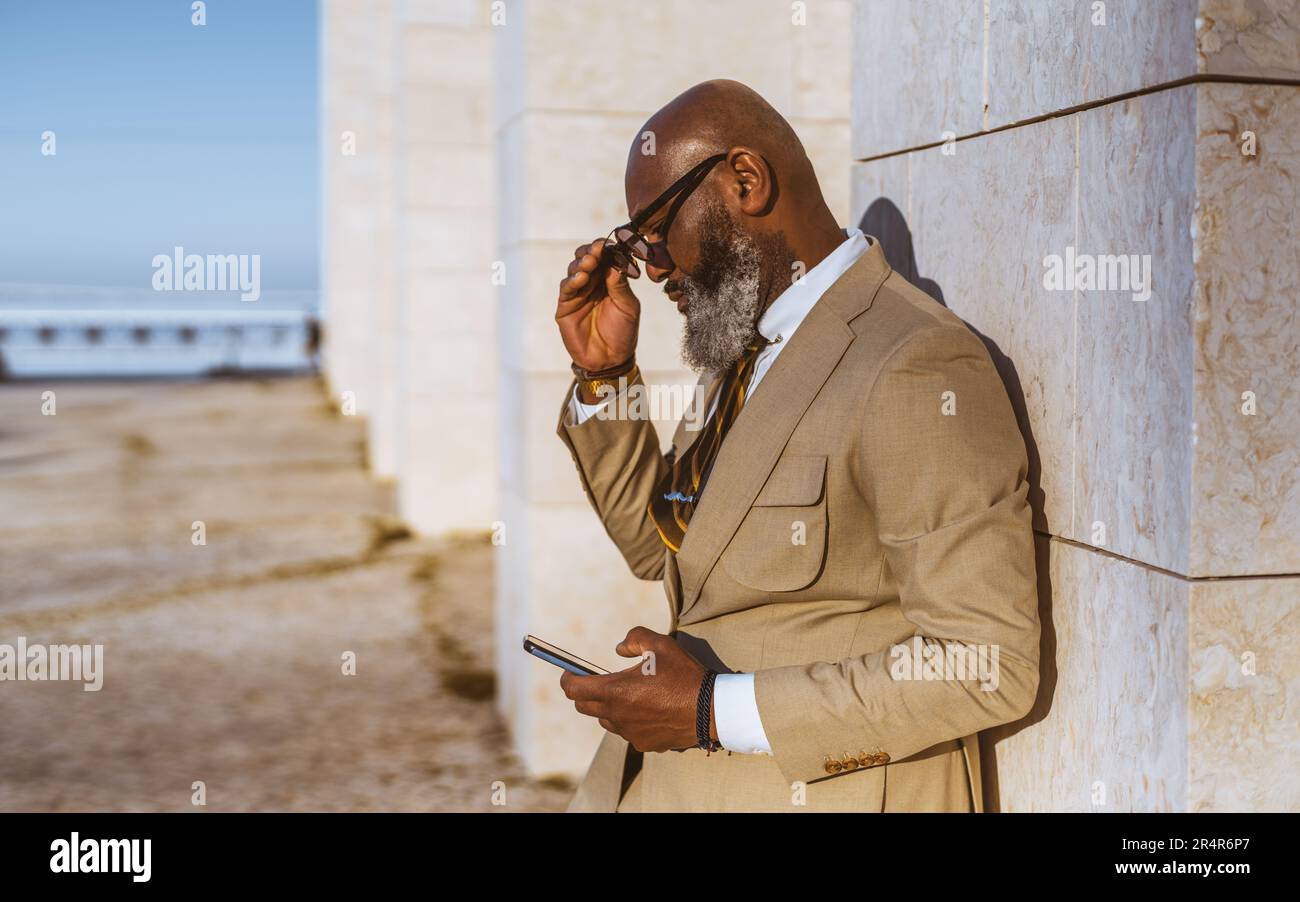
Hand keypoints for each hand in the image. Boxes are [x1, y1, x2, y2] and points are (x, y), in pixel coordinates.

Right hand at [555, 238, 640, 372]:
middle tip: (597, 250)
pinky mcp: (565, 306)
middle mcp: (592, 283)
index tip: (609, 243)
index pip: (604, 258)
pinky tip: (581, 277)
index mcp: (609, 280)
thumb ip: (620, 285)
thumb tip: (615, 262)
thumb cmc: (623, 332)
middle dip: (591, 252)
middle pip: (586, 258)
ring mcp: (577, 293)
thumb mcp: (628, 307)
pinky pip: (566, 288)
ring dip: (581, 263)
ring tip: (589, 262)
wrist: (610, 360)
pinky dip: (572, 280)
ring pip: (574, 269)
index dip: (605, 249)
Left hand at [559, 626, 715, 753]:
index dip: (568, 679)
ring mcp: (629, 732)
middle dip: (585, 693)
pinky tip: (649, 710)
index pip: (574, 689)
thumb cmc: (684, 675)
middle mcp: (617, 715)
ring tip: (630, 695)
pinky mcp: (643, 744)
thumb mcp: (661, 645)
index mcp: (615, 690)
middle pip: (584, 707)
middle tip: (599, 681)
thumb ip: (634, 638)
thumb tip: (619, 649)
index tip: (570, 672)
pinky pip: (627, 732)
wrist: (710, 710)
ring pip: (606, 720)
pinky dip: (630, 721)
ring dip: (608, 708)